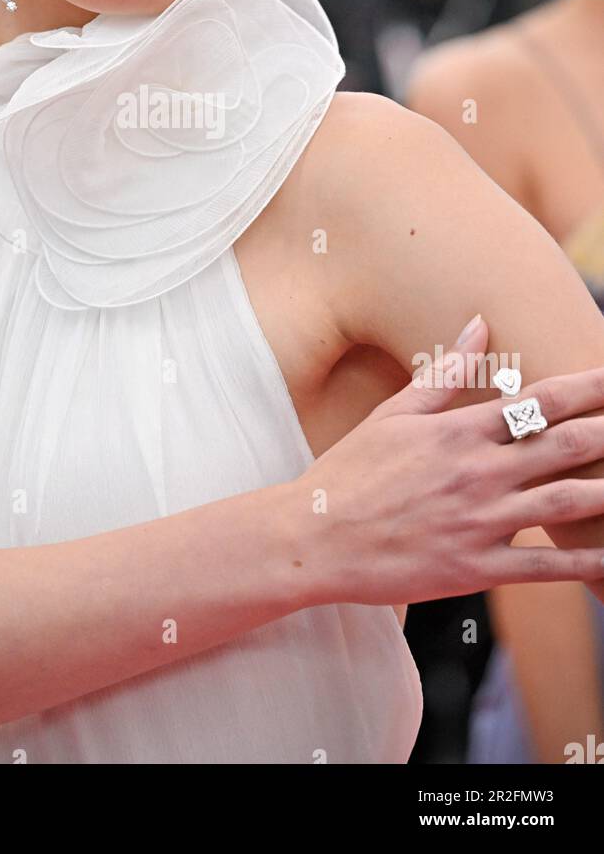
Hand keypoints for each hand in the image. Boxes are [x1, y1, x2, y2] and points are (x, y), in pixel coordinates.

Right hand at [292, 316, 603, 605]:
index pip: (541, 401)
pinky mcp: (476, 568)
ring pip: (567, 502)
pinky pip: (544, 567)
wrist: (315, 537)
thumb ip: (445, 372)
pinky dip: (586, 564)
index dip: (590, 387)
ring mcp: (481, 521)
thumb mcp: (394, 413)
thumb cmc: (352, 471)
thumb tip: (479, 324)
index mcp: (459, 431)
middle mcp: (478, 472)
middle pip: (568, 446)